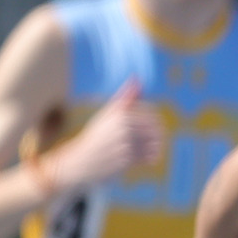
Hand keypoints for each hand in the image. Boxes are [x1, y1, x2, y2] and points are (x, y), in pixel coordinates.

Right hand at [47, 78, 163, 192]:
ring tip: (148, 149)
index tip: (150, 127)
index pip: (152, 115)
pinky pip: (148, 157)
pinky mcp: (126, 160)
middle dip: (157, 135)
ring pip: (154, 144)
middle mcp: (123, 127)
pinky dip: (149, 158)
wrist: (80, 160)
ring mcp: (125, 144)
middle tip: (153, 140)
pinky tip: (143, 158)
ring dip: (155, 147)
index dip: (155, 122)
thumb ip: (125, 97)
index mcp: (120, 114)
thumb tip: (137, 78)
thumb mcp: (108, 113)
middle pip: (156, 129)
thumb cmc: (97, 135)